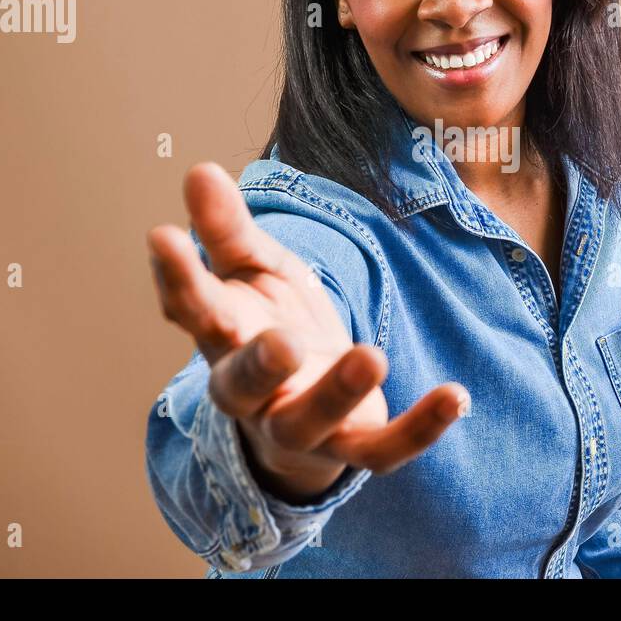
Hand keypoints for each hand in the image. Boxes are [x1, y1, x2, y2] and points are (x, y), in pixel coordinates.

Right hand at [147, 162, 469, 503]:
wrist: (300, 403)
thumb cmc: (268, 322)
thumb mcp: (254, 271)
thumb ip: (228, 229)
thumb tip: (199, 169)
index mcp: (223, 337)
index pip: (193, 308)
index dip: (178, 276)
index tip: (164, 234)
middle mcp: (252, 391)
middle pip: (242, 385)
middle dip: (260, 365)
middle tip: (283, 340)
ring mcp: (300, 424)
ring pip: (308, 423)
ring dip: (338, 394)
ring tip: (371, 355)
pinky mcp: (351, 445)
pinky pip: (383, 450)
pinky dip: (419, 429)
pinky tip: (456, 395)